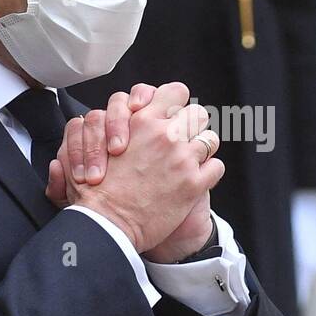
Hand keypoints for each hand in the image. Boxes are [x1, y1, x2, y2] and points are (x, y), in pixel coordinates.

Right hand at [46, 82, 223, 253]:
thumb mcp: (103, 142)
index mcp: (143, 121)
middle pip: (197, 113)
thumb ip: (125, 124)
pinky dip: (208, 174)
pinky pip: (217, 167)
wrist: (107, 223)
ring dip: (201, 150)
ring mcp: (183, 159)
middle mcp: (166, 135)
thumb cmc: (98, 188)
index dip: (176, 102)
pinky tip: (194, 181)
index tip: (169, 115)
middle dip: (192, 125)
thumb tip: (137, 113)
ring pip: (210, 139)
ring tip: (187, 162)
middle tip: (181, 140)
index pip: (175, 91)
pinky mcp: (194, 183)